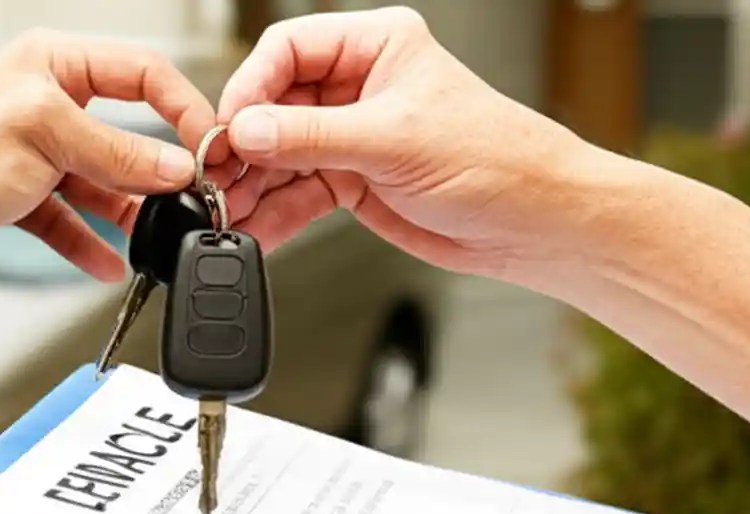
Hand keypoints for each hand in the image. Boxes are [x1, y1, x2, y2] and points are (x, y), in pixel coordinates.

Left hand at [0, 30, 217, 280]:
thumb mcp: (42, 139)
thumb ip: (114, 152)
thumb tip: (175, 166)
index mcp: (55, 63)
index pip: (143, 73)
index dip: (183, 108)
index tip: (210, 149)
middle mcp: (48, 101)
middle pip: (126, 133)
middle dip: (156, 172)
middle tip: (189, 204)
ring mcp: (34, 149)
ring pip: (99, 182)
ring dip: (126, 216)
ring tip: (153, 245)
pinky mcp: (17, 192)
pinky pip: (67, 218)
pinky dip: (87, 242)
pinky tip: (109, 266)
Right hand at [215, 8, 601, 278]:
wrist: (532, 224)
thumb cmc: (498, 160)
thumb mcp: (395, 140)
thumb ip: (312, 136)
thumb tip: (249, 129)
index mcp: (377, 48)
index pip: (290, 50)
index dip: (252, 87)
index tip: (229, 126)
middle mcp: (359, 88)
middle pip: (274, 106)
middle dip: (244, 146)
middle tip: (216, 176)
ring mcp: (351, 137)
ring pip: (279, 156)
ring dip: (251, 187)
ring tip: (226, 212)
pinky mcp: (351, 182)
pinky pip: (296, 194)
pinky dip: (273, 215)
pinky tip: (253, 230)